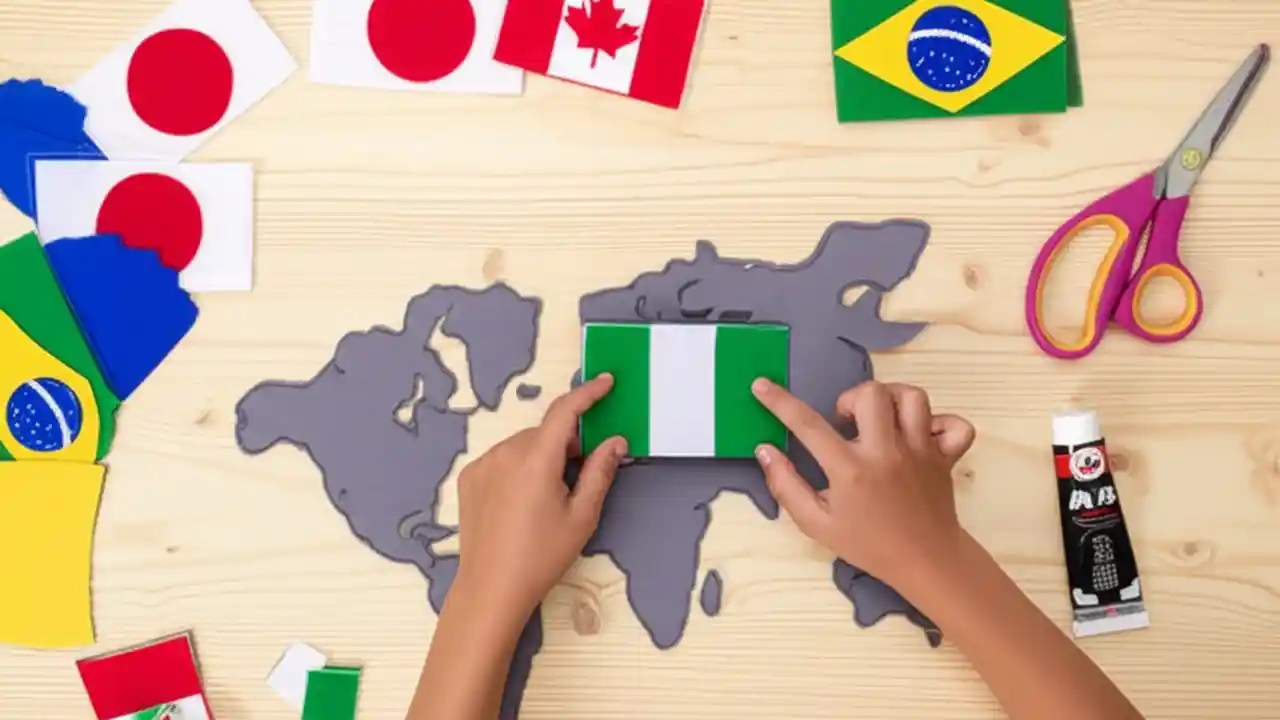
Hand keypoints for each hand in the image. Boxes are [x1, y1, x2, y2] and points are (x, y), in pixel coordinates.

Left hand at [454, 374, 627, 621]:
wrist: (491, 587)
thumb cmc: (542, 555)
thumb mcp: (582, 516)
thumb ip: (600, 472)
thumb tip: (615, 441)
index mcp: (536, 459)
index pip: (565, 410)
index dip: (588, 393)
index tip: (606, 382)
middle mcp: (506, 452)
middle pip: (545, 432)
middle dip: (568, 442)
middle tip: (583, 471)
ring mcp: (483, 464)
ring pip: (523, 445)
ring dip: (542, 455)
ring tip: (550, 496)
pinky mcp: (469, 477)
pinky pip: (502, 459)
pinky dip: (519, 467)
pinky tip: (523, 501)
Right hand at [752, 379, 975, 592]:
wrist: (925, 561)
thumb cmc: (867, 544)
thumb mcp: (816, 525)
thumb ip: (786, 487)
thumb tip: (765, 450)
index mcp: (851, 471)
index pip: (808, 425)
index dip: (779, 402)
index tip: (762, 386)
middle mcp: (887, 454)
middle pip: (871, 393)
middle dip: (851, 397)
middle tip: (846, 423)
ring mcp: (921, 452)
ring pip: (913, 397)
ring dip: (892, 400)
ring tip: (881, 421)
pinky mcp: (946, 456)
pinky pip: (954, 423)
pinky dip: (939, 422)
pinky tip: (920, 435)